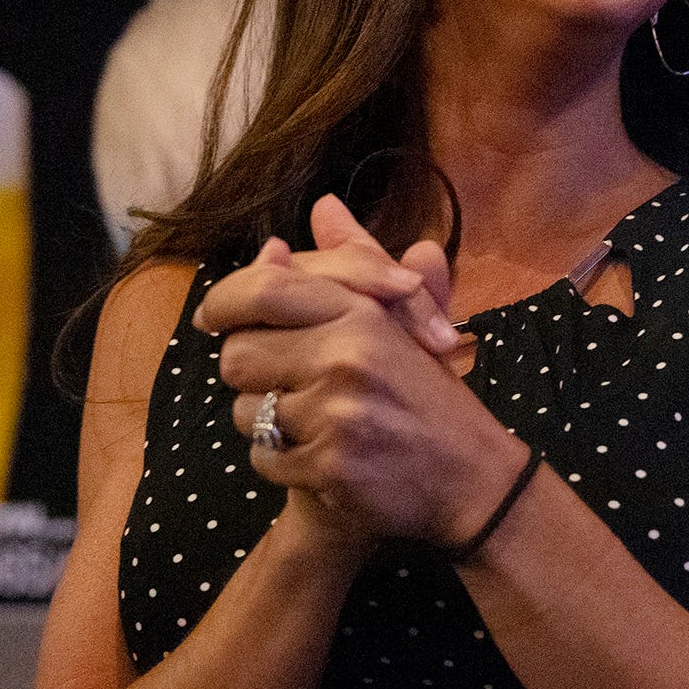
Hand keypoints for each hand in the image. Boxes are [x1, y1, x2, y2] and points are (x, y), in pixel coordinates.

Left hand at [197, 195, 525, 544]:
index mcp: (363, 313)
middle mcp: (347, 356)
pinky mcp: (329, 466)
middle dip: (250, 374)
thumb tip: (324, 207)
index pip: (264, 288)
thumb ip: (361, 262)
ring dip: (268, 422)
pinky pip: (263, 458)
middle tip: (282, 384)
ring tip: (313, 424)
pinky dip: (282, 463)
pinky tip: (320, 460)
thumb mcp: (405, 319)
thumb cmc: (432, 397)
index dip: (224, 302)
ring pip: (246, 411)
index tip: (212, 318)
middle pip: (238, 355)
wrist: (475, 481)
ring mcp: (337, 413)